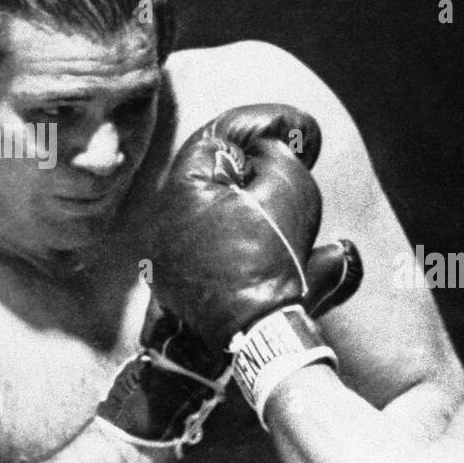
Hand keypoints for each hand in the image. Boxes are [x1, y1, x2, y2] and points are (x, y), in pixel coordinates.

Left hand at [147, 103, 327, 350]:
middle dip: (256, 165)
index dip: (263, 127)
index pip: (218, 138)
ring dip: (250, 203)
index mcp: (181, 189)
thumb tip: (273, 147)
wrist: (256, 335)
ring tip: (285, 206)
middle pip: (213, 175)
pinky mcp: (180, 289)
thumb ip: (279, 153)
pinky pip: (210, 248)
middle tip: (294, 162)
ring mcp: (168, 258)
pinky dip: (240, 238)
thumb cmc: (272, 257)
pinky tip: (269, 244)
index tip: (300, 133)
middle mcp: (163, 221)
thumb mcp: (288, 188)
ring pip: (212, 212)